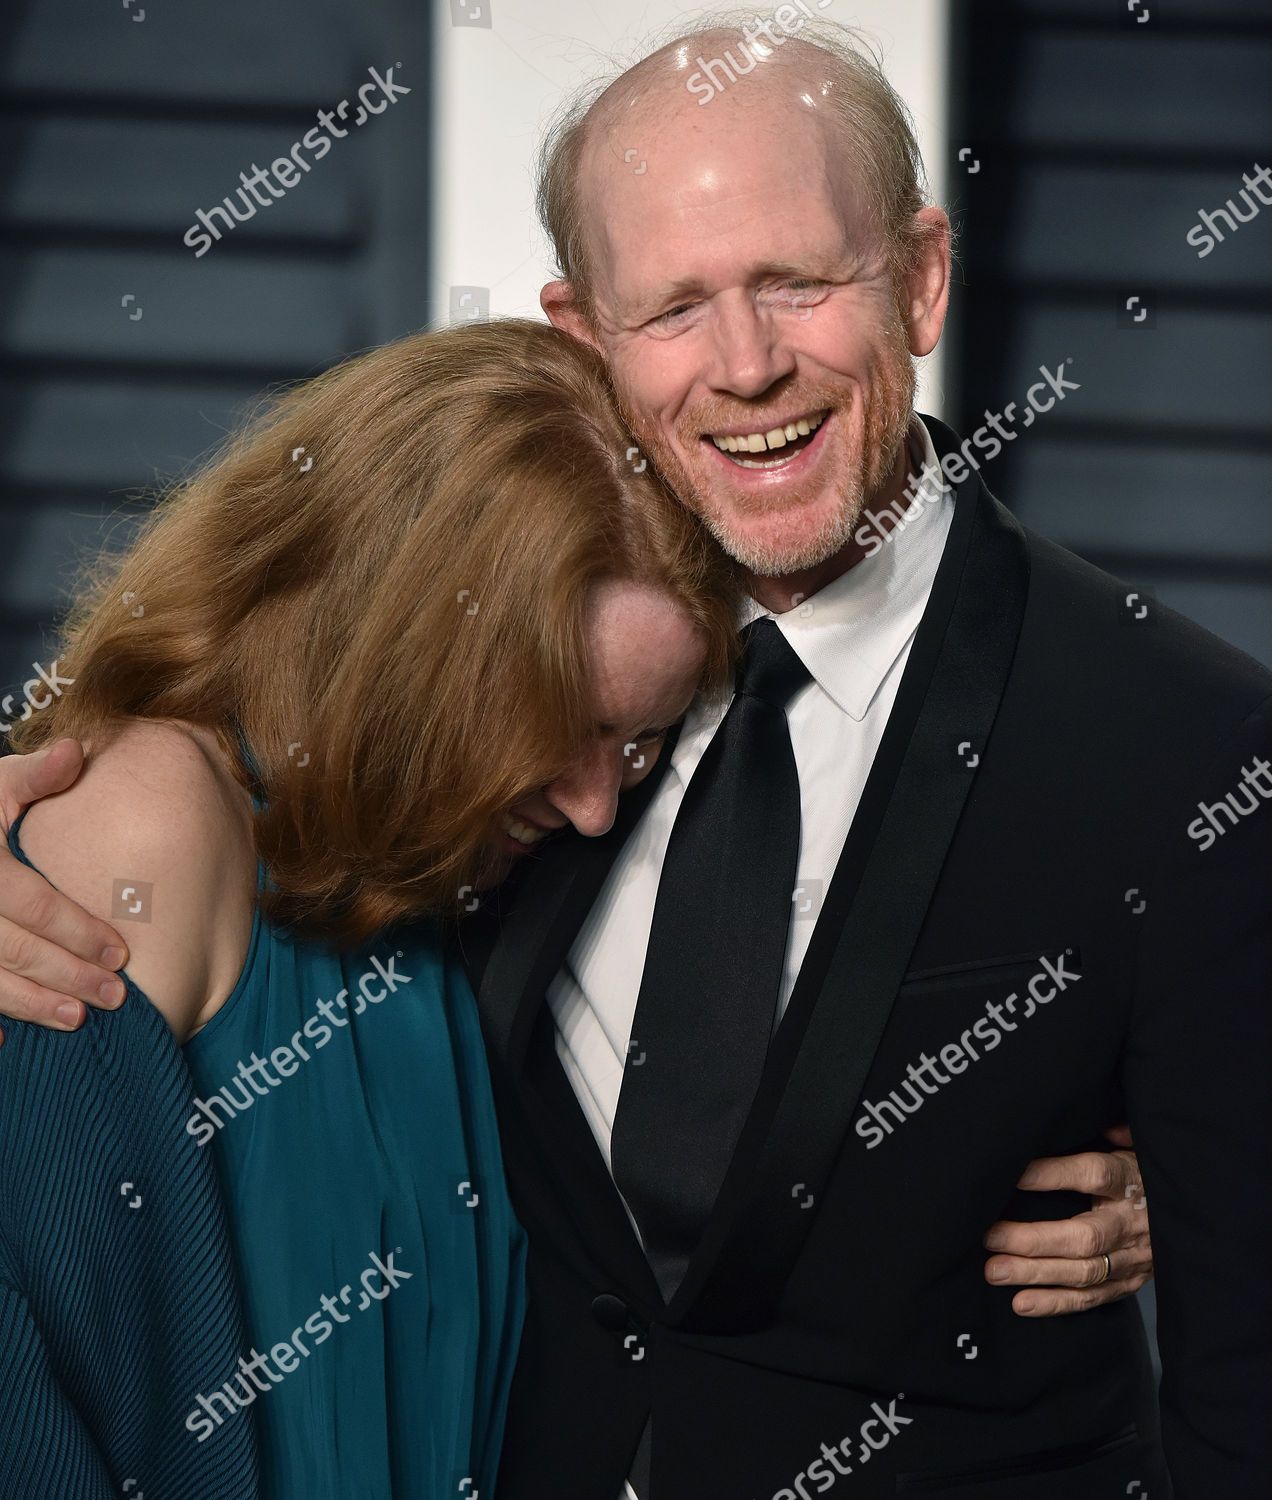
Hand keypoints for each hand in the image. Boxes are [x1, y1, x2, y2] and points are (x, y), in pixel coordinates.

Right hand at [0, 739, 128, 1040]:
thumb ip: (36, 774)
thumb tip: (79, 751)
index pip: (32, 904)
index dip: (77, 931)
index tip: (121, 953)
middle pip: (11, 950)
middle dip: (65, 976)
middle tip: (115, 997)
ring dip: (30, 1004)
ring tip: (76, 1018)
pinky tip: (7, 1041)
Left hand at [982, 1125, 1151, 1315]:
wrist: (1196, 1215)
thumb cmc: (1147, 1170)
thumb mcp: (1138, 1143)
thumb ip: (1118, 1132)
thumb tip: (1103, 1126)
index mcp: (1132, 1179)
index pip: (1092, 1174)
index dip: (1052, 1174)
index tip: (1013, 1175)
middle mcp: (1133, 1222)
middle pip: (1084, 1236)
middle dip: (1034, 1240)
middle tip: (989, 1238)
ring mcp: (1134, 1258)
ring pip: (1084, 1272)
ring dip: (1037, 1274)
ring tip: (994, 1271)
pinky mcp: (1130, 1283)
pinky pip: (1092, 1298)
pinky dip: (1056, 1303)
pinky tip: (1020, 1303)